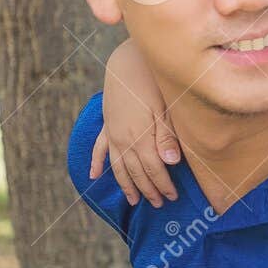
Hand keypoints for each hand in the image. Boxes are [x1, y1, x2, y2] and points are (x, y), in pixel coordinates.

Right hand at [89, 39, 179, 207]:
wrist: (127, 63)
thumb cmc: (151, 84)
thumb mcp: (165, 109)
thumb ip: (167, 136)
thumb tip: (170, 162)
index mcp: (140, 137)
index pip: (153, 169)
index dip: (163, 185)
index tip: (172, 196)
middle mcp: (123, 139)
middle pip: (136, 172)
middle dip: (148, 190)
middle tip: (158, 204)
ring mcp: (112, 133)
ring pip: (118, 166)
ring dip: (126, 184)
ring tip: (133, 200)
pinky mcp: (107, 125)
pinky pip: (100, 149)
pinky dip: (97, 163)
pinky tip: (94, 176)